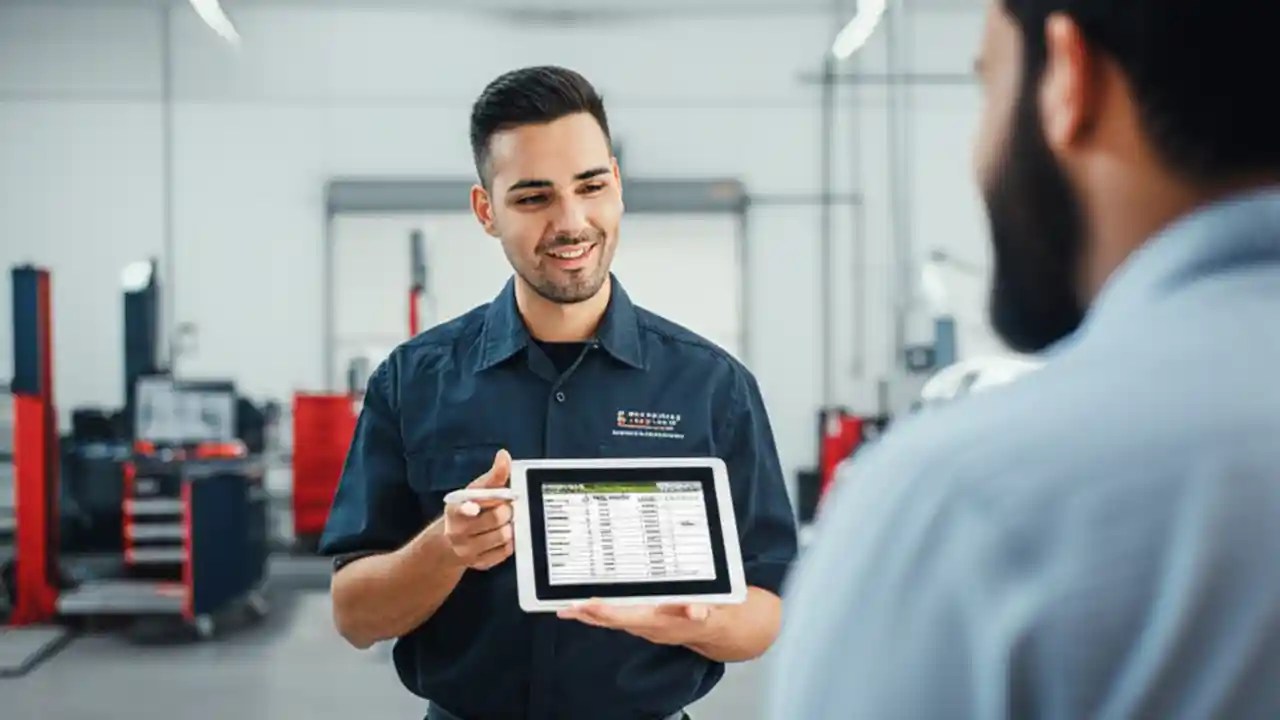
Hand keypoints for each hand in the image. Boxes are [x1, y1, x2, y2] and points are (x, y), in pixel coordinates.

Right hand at [443, 449, 514, 570]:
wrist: (446, 545)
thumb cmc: (464, 512)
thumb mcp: (473, 492)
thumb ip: (492, 476)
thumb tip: (504, 456)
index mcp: (454, 510)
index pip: (462, 509)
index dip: (470, 508)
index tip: (474, 507)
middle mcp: (457, 532)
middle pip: (495, 519)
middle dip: (507, 510)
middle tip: (507, 507)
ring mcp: (468, 551)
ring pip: (504, 536)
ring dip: (510, 526)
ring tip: (505, 521)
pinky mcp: (480, 563)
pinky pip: (506, 551)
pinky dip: (509, 541)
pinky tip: (502, 535)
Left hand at [557, 600, 713, 646]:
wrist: (723, 632)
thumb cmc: (716, 612)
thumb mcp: (715, 609)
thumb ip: (704, 609)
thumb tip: (696, 611)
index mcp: (664, 621)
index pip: (629, 616)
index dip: (607, 611)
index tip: (587, 605)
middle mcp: (652, 628)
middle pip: (614, 621)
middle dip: (589, 616)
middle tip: (566, 608)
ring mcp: (648, 628)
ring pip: (614, 623)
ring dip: (591, 617)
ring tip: (568, 609)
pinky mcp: (647, 625)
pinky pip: (620, 621)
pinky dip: (602, 616)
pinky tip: (588, 611)